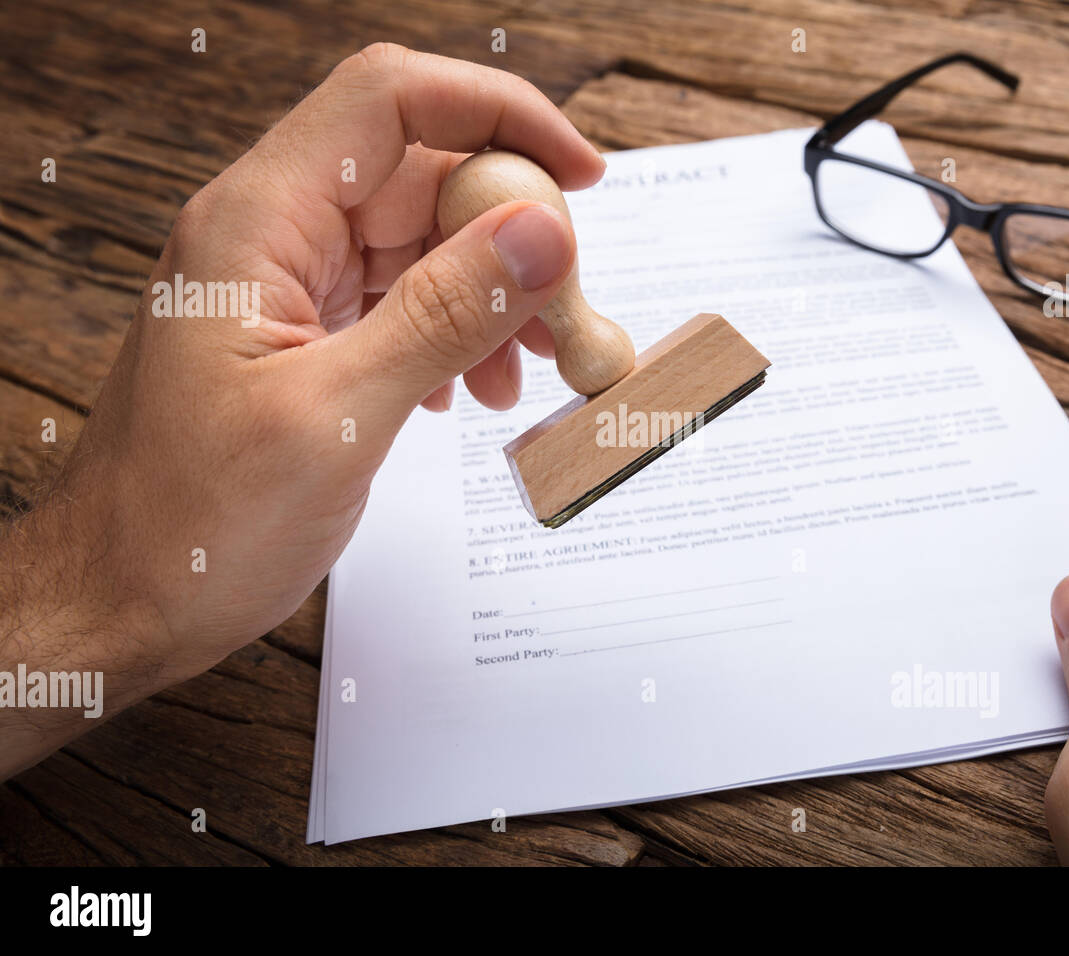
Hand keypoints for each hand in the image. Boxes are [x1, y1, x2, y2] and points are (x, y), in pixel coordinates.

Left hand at [0, 44, 603, 776]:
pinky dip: (455, 333)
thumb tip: (542, 233)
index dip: (499, 114)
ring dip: (490, 294)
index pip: (392, 101)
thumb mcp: (334, 418)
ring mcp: (285, 283)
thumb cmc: (188, 525)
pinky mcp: (303, 332)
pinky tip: (469, 390)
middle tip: (566, 313)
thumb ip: (444, 315)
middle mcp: (269, 235)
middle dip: (510, 232)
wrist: (121, 598)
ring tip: (525, 370)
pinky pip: (401, 298)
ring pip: (420, 240)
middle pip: (420, 173)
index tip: (579, 174)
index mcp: (255, 223)